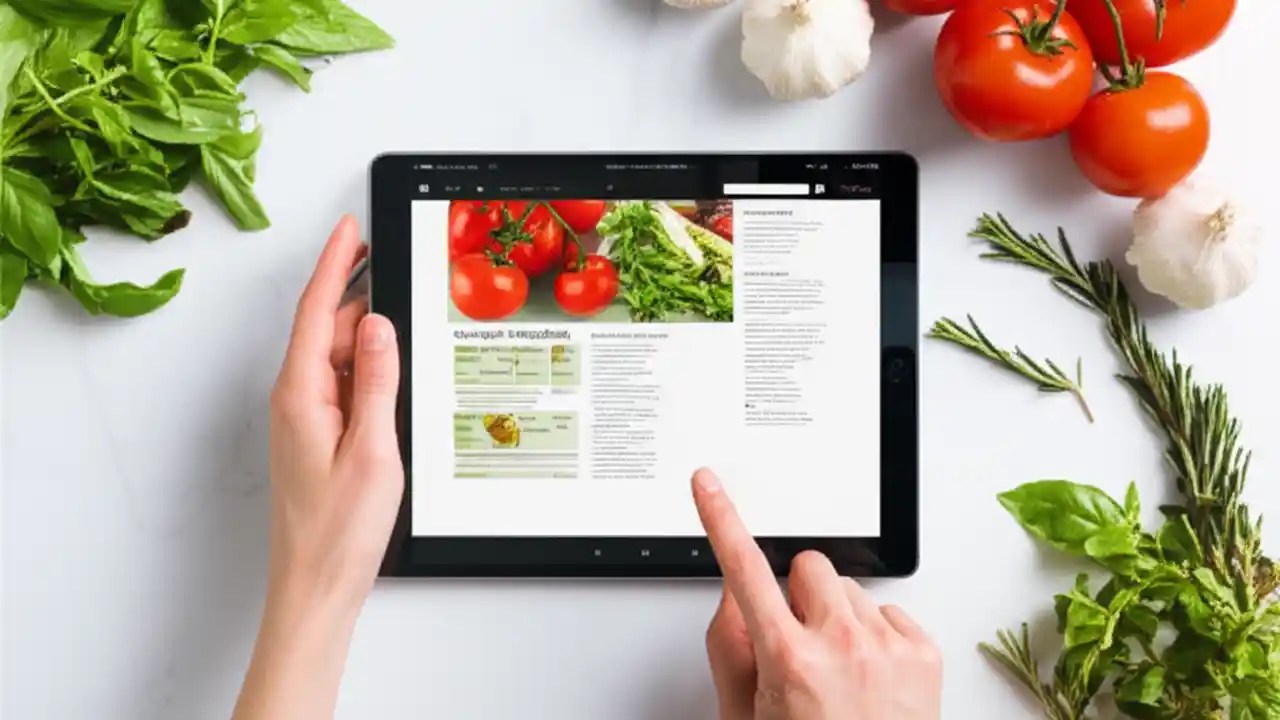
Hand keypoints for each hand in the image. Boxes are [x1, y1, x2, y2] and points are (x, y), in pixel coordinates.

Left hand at [233, 216, 402, 719]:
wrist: (315, 587)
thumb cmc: (338, 532)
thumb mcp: (372, 449)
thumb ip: (375, 380)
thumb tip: (376, 323)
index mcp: (300, 394)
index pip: (315, 310)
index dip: (335, 263)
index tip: (350, 228)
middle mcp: (295, 400)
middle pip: (327, 329)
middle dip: (360, 297)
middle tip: (397, 271)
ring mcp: (305, 419)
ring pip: (336, 358)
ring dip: (367, 340)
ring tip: (407, 334)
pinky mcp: (317, 437)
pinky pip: (341, 387)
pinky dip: (367, 373)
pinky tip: (395, 378)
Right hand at [693, 469, 941, 719]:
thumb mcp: (745, 712)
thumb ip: (730, 645)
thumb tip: (734, 594)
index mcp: (787, 658)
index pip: (744, 569)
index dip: (721, 518)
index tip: (709, 484)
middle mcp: (841, 645)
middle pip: (808, 566)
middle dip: (797, 593)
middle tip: (796, 640)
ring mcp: (887, 647)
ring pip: (850, 588)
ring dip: (838, 616)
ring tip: (837, 670)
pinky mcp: (924, 654)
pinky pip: (890, 611)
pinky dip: (876, 636)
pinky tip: (868, 677)